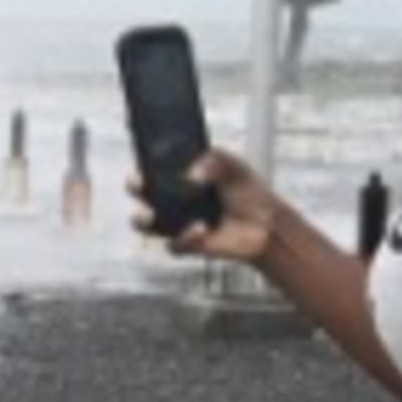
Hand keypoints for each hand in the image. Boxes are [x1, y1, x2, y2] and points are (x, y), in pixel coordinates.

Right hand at [131, 142, 276, 263]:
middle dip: (135, 186)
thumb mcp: (235, 167)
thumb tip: (192, 174)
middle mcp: (175, 198)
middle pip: (143, 191)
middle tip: (138, 183)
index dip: (146, 161)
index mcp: (183, 174)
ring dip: (143, 219)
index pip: (156, 165)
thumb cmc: (248, 193)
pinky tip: (200, 229)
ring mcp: (178, 222)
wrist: (266, 223)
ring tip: (149, 216)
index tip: (143, 156)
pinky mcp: (187, 244)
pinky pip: (175, 244)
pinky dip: (185, 237)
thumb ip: (215, 161)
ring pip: (146, 223)